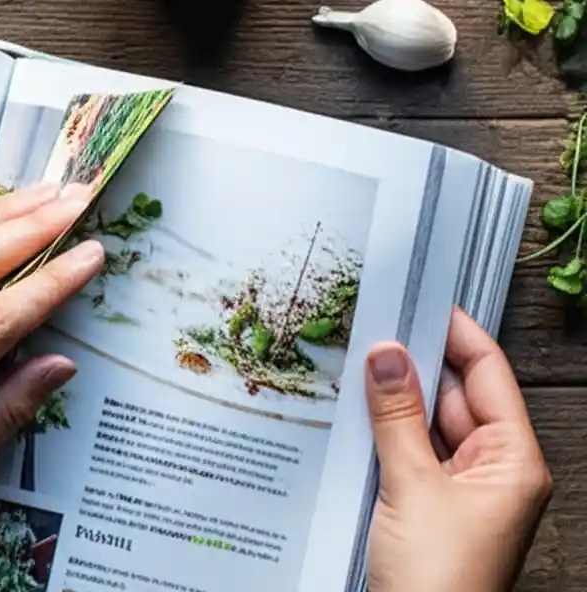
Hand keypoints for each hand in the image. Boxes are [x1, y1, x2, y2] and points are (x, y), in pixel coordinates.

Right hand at [364, 308, 551, 591]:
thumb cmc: (438, 581)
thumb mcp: (412, 487)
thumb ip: (396, 417)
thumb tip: (387, 352)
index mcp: (513, 460)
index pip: (487, 373)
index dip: (454, 332)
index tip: (418, 298)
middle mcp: (491, 469)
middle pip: (452, 395)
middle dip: (411, 364)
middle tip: (367, 328)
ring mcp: (457, 489)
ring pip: (423, 424)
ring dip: (390, 401)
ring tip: (350, 367)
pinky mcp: (424, 506)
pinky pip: (405, 454)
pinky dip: (379, 434)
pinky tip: (349, 416)